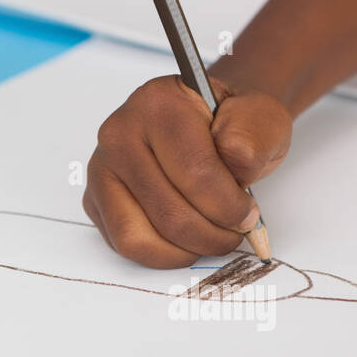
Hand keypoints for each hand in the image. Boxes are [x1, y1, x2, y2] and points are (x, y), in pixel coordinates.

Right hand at [83, 76, 291, 267]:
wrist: (207, 122)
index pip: (195, 172)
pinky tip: (185, 237)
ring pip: (138, 236)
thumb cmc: (230, 125)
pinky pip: (124, 244)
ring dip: (185, 250)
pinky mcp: (95, 198)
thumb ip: (252, 135)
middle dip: (212, 235)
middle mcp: (119, 132)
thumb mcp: (261, 116)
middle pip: (167, 212)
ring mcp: (102, 167)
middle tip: (235, 231)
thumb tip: (235, 163)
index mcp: (159, 103)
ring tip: (210, 236)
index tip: (249, 214)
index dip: (230, 206)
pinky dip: (162, 253)